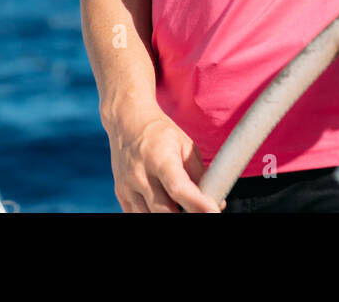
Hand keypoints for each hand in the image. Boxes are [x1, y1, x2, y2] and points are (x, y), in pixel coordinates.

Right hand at [106, 106, 225, 212]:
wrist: (127, 121)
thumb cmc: (161, 133)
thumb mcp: (186, 146)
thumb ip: (200, 175)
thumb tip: (217, 203)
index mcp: (160, 157)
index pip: (178, 188)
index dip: (198, 205)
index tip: (214, 212)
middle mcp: (140, 174)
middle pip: (164, 210)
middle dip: (185, 217)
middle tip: (202, 214)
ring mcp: (127, 186)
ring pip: (149, 217)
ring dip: (170, 216)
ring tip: (181, 207)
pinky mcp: (120, 194)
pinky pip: (136, 216)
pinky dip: (152, 216)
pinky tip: (165, 208)